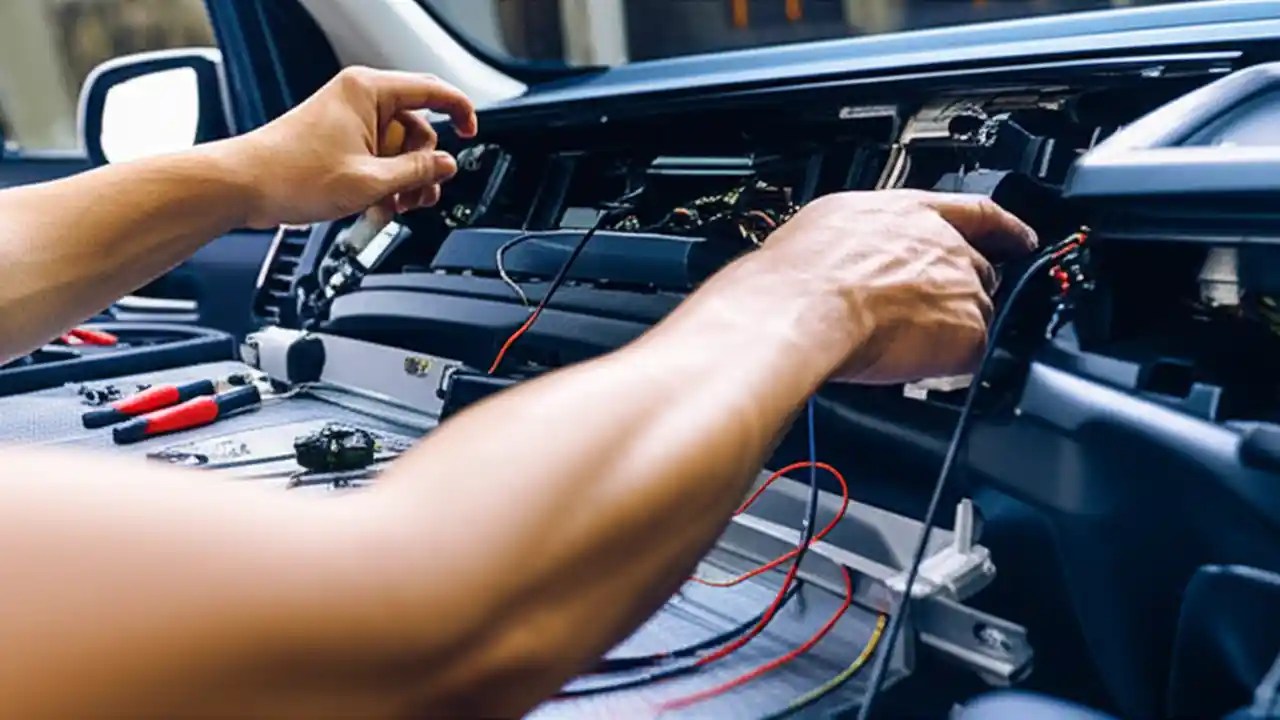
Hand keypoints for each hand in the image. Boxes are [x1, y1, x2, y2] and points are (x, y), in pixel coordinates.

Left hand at [227, 67, 477, 228]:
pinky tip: (379, 204)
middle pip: (416, 127)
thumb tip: (446, 166)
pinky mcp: (338, 139)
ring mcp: (347, 119)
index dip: (460, 111)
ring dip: (403, 178)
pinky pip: (377, 155)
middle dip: (423, 164)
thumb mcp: (371, 181)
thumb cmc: (290, 174)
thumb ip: (418, 171)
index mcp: (368, 91)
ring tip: (395, 205)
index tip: (472, 133)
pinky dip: (383, 180)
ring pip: (397, 146)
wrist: (243, 187)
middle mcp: (358, 98)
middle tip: (419, 194)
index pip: (432, 90)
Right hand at [758, 190, 1037, 383]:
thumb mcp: (830, 227)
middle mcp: (946, 246)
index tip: (1020, 237)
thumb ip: (866, 236)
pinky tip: (916, 366)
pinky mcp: (968, 335)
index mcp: (912, 214)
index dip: (1004, 227)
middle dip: (961, 292)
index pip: (978, 212)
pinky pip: (972, 354)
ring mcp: (963, 290)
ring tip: (906, 346)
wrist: (803, 310)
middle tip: (928, 313)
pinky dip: (948, 365)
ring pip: (976, 314)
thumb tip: (858, 248)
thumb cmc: (802, 273)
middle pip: (979, 270)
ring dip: (950, 331)